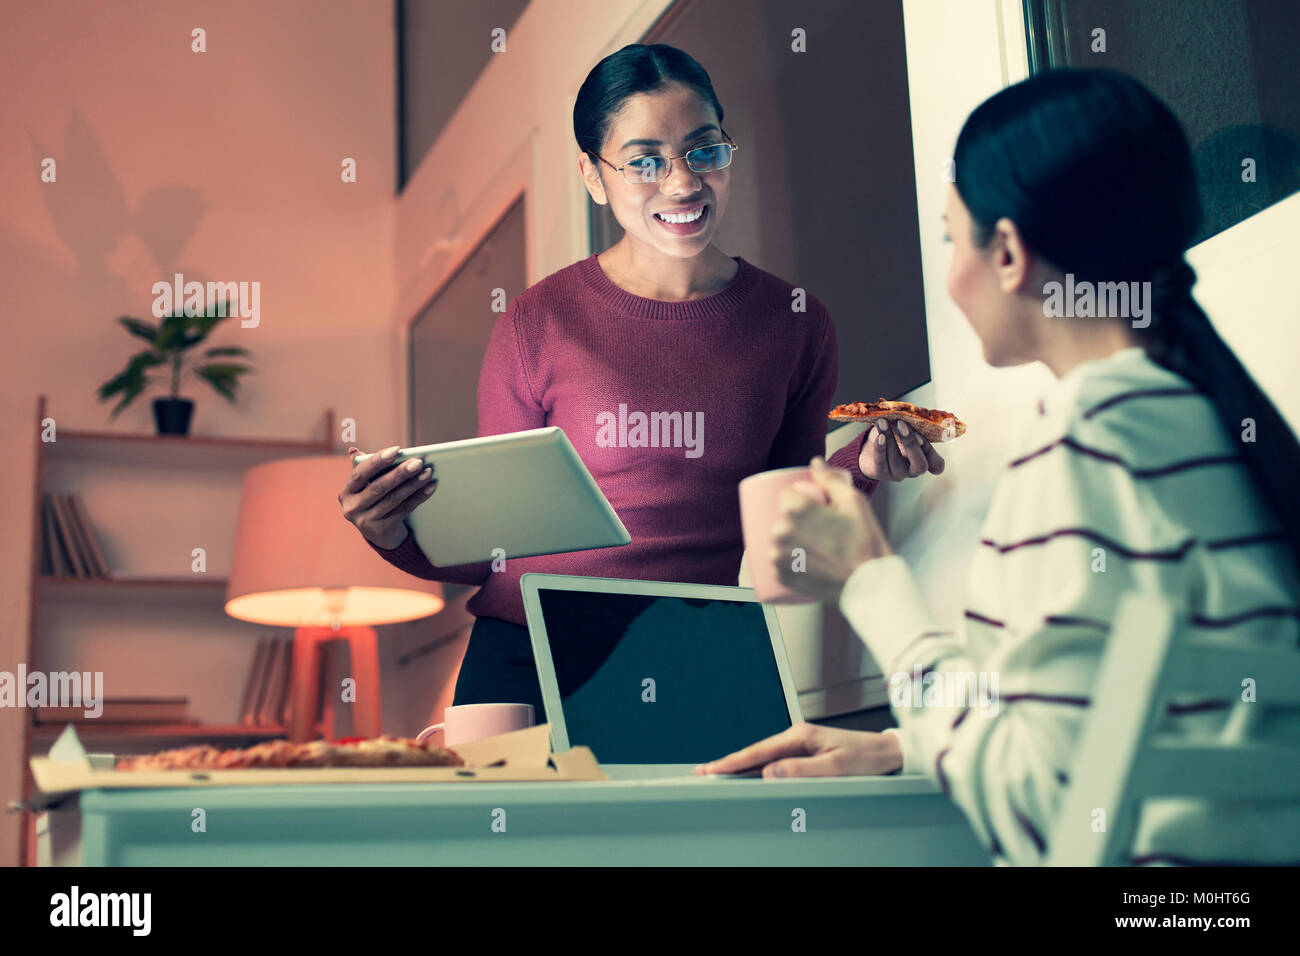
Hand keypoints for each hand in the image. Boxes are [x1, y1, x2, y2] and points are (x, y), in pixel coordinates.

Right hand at [338, 445, 437, 549]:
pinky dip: (419, 497)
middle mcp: (352, 507)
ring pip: (394, 499)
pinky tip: (430, 487)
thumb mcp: (366, 486)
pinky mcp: (382, 530)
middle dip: (400, 473)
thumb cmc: (375, 500)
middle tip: (418, 462)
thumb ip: (364, 468)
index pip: (359, 473)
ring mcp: (366, 521)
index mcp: (347, 492)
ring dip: (413, 484)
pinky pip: (404, 510)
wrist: (381, 534)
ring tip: (428, 472)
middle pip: (379, 487)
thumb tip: (354, 450)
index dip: (377, 461)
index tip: (397, 450)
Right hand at [694, 721, 902, 777]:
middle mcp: (798, 736)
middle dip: (729, 763)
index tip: (712, 770)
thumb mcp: (837, 768)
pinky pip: (776, 760)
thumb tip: (770, 772)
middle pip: (756, 752)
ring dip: (742, 765)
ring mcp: (802, 743)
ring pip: (764, 756)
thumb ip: (803, 770)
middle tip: (703, 772)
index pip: (759, 752)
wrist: (889, 754)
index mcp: (801, 736)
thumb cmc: (868, 759)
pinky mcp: (807, 751)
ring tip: (718, 773)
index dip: (733, 762)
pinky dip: (758, 767)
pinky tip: (748, 773)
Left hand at [768, 456, 891, 604]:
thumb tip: (815, 462)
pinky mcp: (780, 575)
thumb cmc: (865, 543)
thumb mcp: (854, 501)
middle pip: (781, 518)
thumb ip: (830, 478)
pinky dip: (789, 561)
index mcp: (796, 509)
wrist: (869, 585)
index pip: (785, 495)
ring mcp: (778, 555)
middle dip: (795, 521)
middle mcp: (781, 531)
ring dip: (790, 541)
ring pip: (779, 540)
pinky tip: (806, 562)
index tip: (814, 508)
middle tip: (819, 531)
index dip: (800, 499)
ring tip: (815, 548)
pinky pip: (778, 561)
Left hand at [859, 419, 944, 480]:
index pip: (937, 465)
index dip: (933, 454)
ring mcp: (897, 474)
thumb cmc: (894, 437)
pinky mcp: (880, 473)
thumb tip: (913, 412)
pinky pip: (880, 462)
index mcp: (925, 460)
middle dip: (912, 444)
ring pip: (896, 460)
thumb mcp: (906, 431)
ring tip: (882, 422)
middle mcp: (913, 471)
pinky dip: (880, 447)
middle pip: (920, 465)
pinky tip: (879, 436)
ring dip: (889, 438)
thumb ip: (913, 425)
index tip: (922, 436)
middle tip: (901, 424)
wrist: (870, 450)